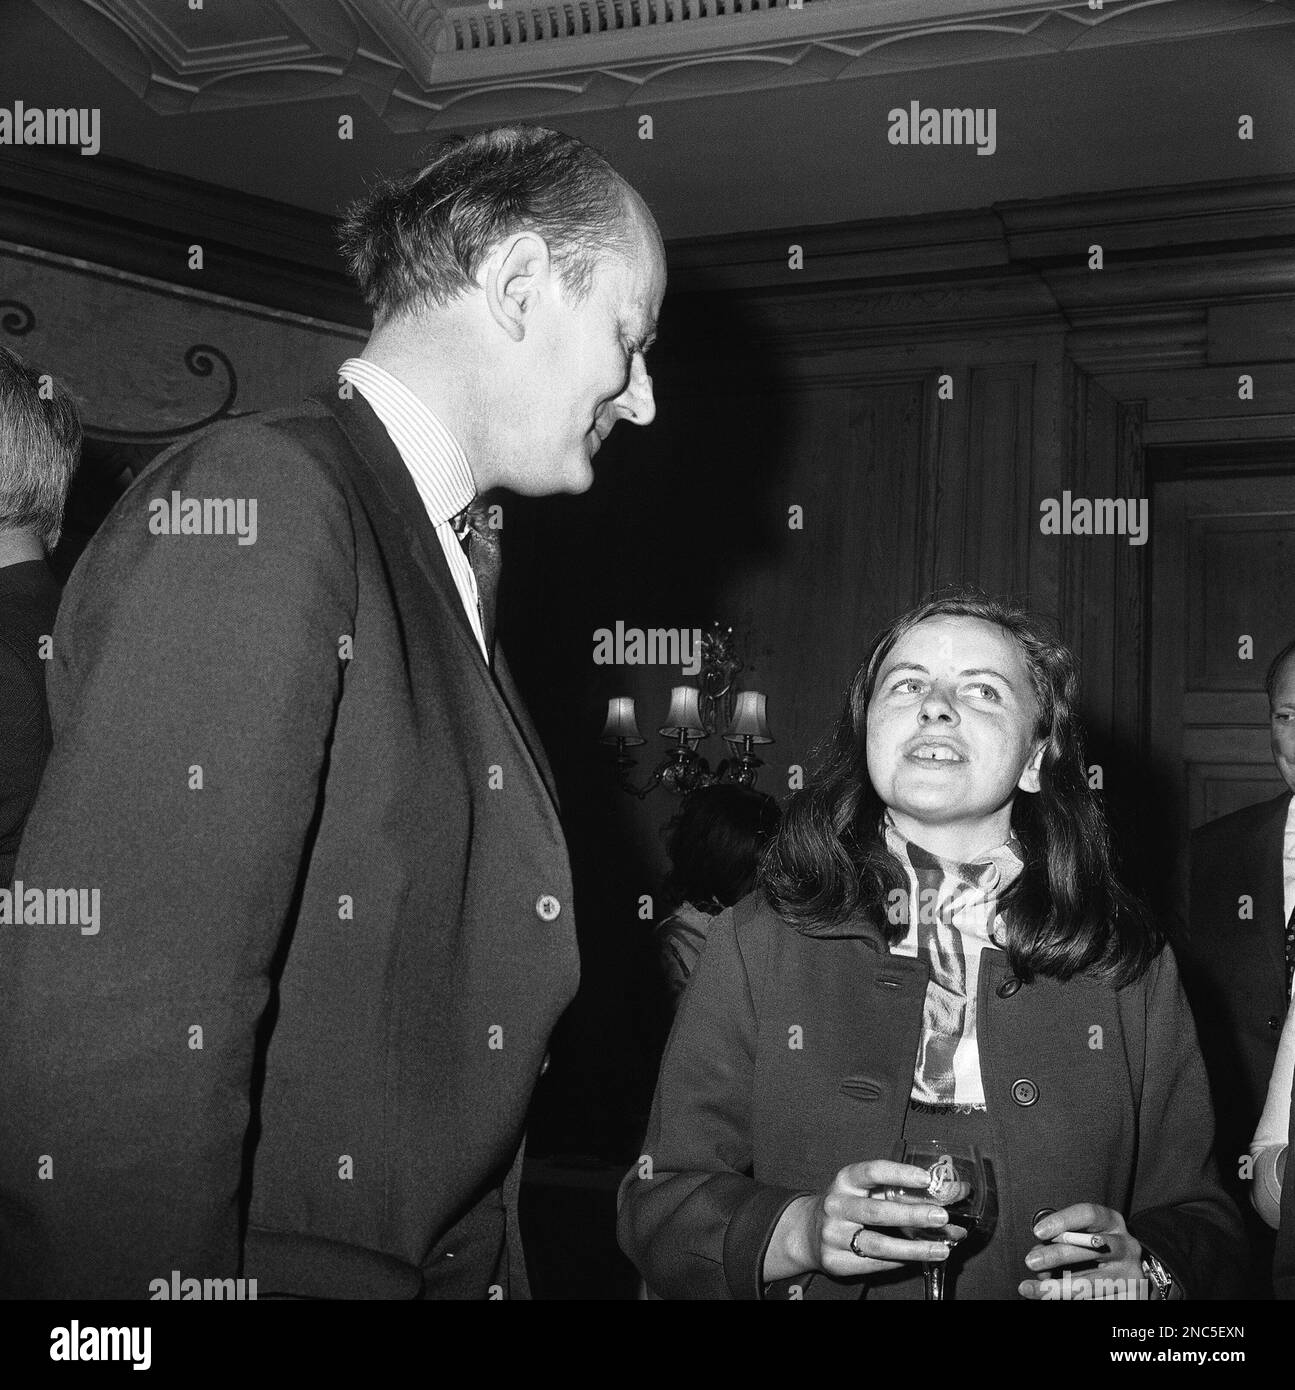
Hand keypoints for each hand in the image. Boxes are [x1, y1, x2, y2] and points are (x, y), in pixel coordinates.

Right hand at [763, 1160, 965, 1282]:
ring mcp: (834, 1235)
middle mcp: (836, 1205)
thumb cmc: (850, 1205)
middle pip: (877, 1212)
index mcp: (845, 1180)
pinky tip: (921, 1258)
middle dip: (912, 1214)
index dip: (899, 1173)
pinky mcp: (836, 1261)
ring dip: (914, 1248)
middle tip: (942, 1217)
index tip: (926, 1178)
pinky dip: (901, 1261)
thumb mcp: (866, 1191)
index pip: (872, 1171)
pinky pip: (874, 1263)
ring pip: (878, 1244)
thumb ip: (902, 1192)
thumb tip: (953, 1196)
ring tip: (942, 1248)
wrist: (808, 1231)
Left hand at [1018, 1202, 1143, 1299]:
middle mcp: (1125, 1247)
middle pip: (1089, 1249)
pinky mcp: (1130, 1298)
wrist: (1133, 1275)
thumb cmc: (1098, 1249)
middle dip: (1056, 1256)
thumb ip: (1062, 1240)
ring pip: (1089, 1283)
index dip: (1062, 1221)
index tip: (1038, 1232)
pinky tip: (1050, 1298)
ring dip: (1055, 1287)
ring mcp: (1130, 1275)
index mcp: (1113, 1223)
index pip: (1088, 1214)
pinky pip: (1094, 1300)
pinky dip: (1070, 1300)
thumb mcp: (1085, 1235)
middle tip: (1031, 1262)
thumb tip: (1037, 1256)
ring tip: (1030, 1289)